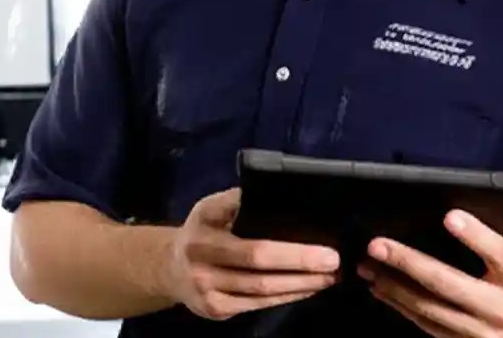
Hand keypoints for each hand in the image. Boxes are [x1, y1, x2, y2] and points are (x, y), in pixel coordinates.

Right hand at [166, 187, 341, 320]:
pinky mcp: (216, 310)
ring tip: (328, 276)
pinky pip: (258, 305)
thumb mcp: (210, 209)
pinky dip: (286, 297)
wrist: (168, 267)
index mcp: (204, 234)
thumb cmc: (200, 232)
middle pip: (260, 271)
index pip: (251, 246)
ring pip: (262, 292)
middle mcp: (202, 264)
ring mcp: (208, 291)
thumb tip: (277, 193)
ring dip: (301, 285)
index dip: (291, 251)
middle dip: (303, 268)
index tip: (324, 247)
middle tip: (334, 263)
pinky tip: (305, 289)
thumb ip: (237, 202)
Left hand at [360, 209, 502, 336]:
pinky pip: (427, 325)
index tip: (449, 216)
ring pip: (429, 307)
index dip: (476, 236)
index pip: (499, 254)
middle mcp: (501, 308)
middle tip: (376, 245)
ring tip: (367, 266)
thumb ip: (501, 241)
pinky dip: (400, 306)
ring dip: (392, 286)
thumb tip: (464, 211)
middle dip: (407, 262)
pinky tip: (380, 289)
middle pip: (448, 283)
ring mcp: (482, 331)